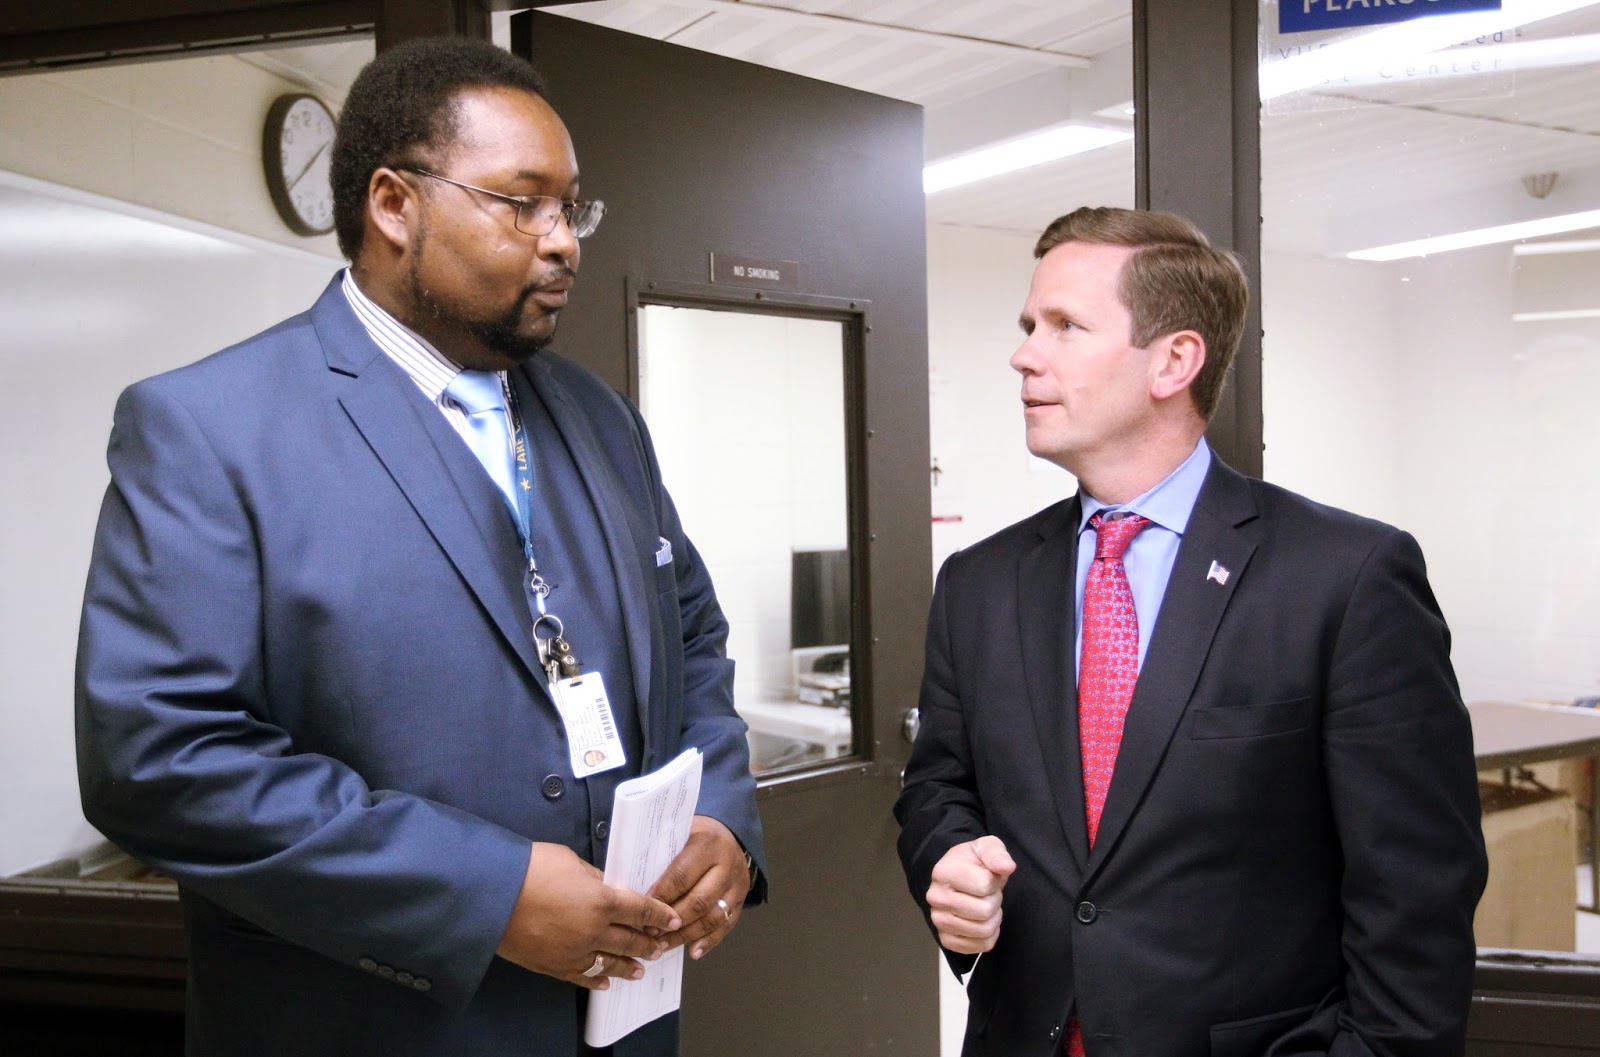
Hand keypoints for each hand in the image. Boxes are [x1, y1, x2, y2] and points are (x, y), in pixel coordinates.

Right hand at [496, 842, 680, 989]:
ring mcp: (574, 952)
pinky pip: (582, 977)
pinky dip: (597, 981)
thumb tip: (604, 886)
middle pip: (630, 940)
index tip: (672, 919)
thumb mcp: (570, 861)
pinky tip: (606, 983)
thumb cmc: (529, 870)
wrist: (491, 895)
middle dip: (648, 943)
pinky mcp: (552, 965)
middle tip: (660, 946)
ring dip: (628, 966)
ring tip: (640, 969)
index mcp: (602, 901)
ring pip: (610, 964)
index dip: (659, 916)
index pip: (641, 910)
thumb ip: (593, 877)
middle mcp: (593, 931)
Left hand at [648, 815, 751, 960]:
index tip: (641, 911)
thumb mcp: (677, 833)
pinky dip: (709, 941)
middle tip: (650, 933)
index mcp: (707, 844)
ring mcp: (737, 884)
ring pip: (712, 917)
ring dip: (686, 935)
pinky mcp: (742, 900)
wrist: (729, 834)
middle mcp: (727, 864)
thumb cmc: (693, 836)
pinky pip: (727, 925)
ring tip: (664, 945)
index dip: (661, 897)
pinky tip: (693, 951)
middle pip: (699, 900)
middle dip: (672, 920)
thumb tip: (630, 886)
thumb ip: (660, 855)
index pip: (681, 876)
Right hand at [927, 835, 1014, 954]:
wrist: (956, 878)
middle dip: (995, 901)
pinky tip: (982, 920)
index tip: (989, 876)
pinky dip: (989, 935)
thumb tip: (1007, 867)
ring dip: (994, 918)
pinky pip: (982, 946)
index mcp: (943, 872)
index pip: (984, 885)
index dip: (996, 881)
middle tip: (987, 893)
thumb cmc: (973, 863)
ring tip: (984, 904)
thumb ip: (997, 854)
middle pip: (985, 911)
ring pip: (985, 930)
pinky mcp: (947, 940)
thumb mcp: (986, 847)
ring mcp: (939, 921)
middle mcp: (936, 898)